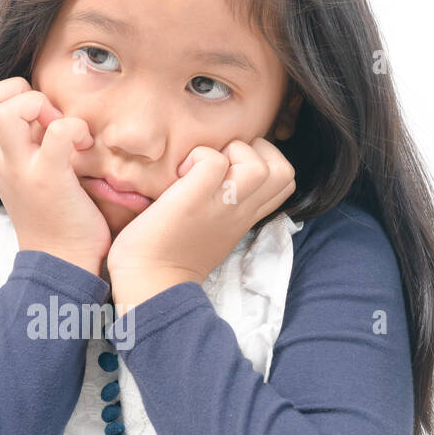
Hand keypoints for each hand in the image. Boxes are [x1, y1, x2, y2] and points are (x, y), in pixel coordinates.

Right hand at [0, 78, 111, 277]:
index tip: (39, 120)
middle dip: (20, 94)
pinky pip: (57, 132)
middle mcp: (2, 163)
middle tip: (49, 120)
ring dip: (38, 105)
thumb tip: (46, 115)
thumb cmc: (56, 221)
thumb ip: (28, 147)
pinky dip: (75, 128)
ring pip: (5, 110)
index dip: (10, 98)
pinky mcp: (49, 180)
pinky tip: (84, 146)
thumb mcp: (29, 178)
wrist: (63, 265)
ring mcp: (22, 171)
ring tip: (62, 130)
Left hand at [107, 137, 295, 307]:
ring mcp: (221, 206)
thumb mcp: (210, 231)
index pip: (284, 183)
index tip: (233, 168)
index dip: (266, 161)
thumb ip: (223, 207)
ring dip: (232, 151)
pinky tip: (180, 174)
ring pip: (260, 164)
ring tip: (202, 168)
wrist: (148, 283)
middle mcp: (240, 211)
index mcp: (244, 217)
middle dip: (258, 151)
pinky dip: (197, 156)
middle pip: (285, 171)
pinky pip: (213, 159)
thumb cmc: (168, 256)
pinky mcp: (195, 199)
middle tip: (223, 162)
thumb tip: (216, 177)